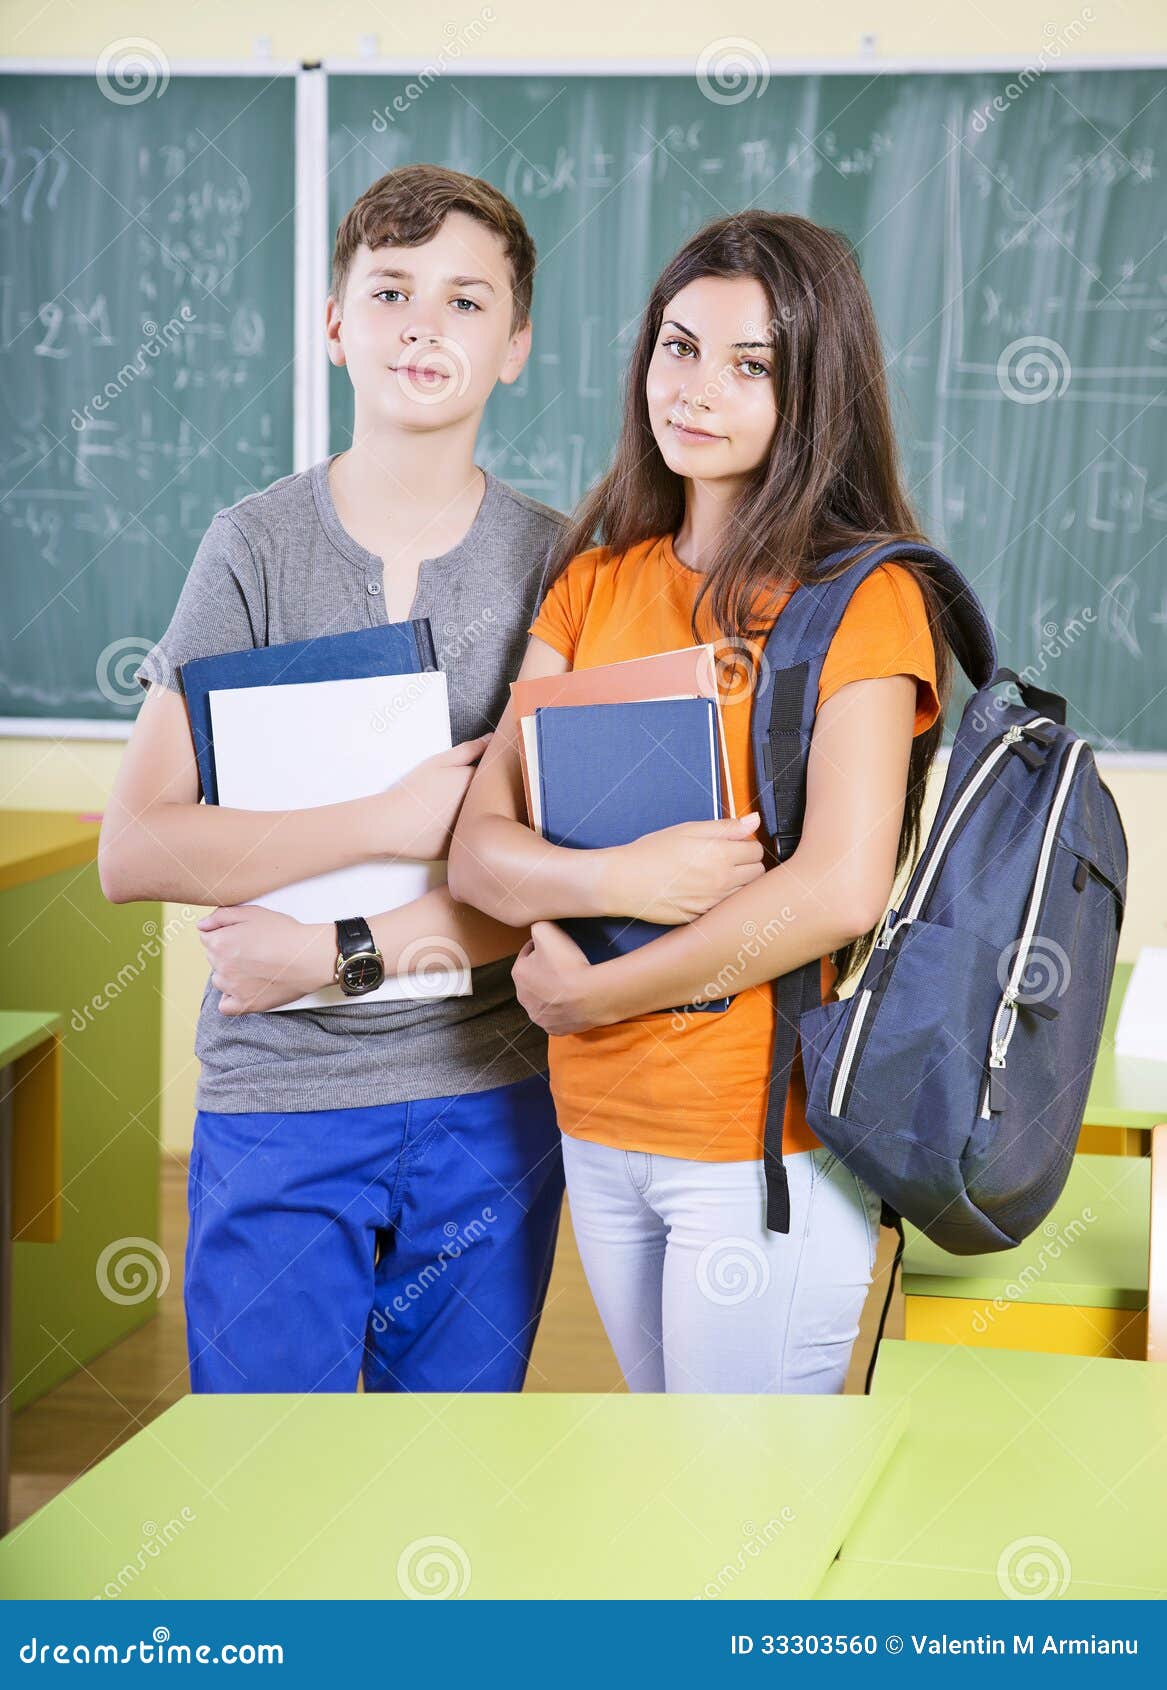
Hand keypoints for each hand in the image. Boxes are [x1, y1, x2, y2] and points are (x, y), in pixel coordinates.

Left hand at [197, 905, 333, 1013]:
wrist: (309, 956)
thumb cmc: (285, 934)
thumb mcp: (252, 912)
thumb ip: (221, 916)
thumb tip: (202, 925)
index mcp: (219, 943)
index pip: (206, 938)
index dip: (224, 934)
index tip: (241, 935)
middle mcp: (221, 966)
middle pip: (213, 958)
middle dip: (227, 952)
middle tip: (252, 949)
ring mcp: (232, 988)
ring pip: (220, 980)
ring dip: (230, 974)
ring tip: (254, 967)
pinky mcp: (245, 1004)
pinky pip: (226, 1006)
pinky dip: (231, 999)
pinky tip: (243, 989)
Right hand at [366, 734, 493, 860]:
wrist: (392, 823)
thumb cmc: (414, 791)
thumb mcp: (440, 762)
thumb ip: (469, 749)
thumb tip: (492, 739)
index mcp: (478, 784)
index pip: (494, 776)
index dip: (482, 774)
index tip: (465, 778)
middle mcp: (481, 808)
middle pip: (490, 799)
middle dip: (480, 794)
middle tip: (453, 795)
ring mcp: (474, 830)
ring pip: (482, 819)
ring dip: (475, 814)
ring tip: (446, 811)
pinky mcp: (465, 849)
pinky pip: (470, 839)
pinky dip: (463, 833)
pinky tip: (444, 828)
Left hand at [512, 920, 609, 1034]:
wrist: (589, 996)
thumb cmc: (567, 963)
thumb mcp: (546, 929)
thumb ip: (536, 926)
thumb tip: (536, 929)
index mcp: (518, 973)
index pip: (527, 954)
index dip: (541, 948)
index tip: (555, 947)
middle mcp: (523, 998)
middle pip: (534, 978)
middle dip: (545, 971)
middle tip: (565, 965)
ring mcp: (538, 1017)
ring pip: (544, 999)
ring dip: (552, 991)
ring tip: (572, 983)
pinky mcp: (553, 1030)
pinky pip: (557, 1015)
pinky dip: (563, 1008)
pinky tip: (575, 1000)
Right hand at [603, 812, 765, 923]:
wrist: (625, 882)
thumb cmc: (651, 853)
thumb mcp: (688, 829)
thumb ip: (726, 826)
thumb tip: (754, 821)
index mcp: (720, 854)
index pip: (756, 849)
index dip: (746, 843)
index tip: (734, 842)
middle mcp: (722, 881)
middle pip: (757, 872)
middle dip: (747, 862)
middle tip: (727, 857)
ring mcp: (714, 902)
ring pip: (746, 892)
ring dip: (738, 881)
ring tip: (714, 873)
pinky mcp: (704, 916)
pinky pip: (726, 906)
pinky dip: (722, 897)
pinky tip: (703, 888)